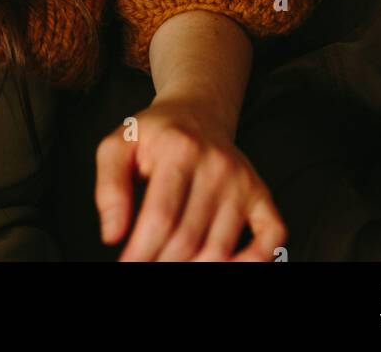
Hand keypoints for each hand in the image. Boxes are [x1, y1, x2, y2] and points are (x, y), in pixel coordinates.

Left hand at [95, 97, 285, 261]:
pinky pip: (272, 237)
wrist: (198, 110)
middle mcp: (217, 164)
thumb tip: (113, 234)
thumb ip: (108, 186)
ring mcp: (242, 180)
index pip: (160, 216)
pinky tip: (226, 266)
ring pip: (219, 248)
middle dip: (161, 263)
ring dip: (194, 268)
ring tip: (171, 265)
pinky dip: (254, 262)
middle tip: (145, 267)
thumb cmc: (155, 134)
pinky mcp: (260, 193)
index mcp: (179, 148)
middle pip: (188, 238)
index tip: (127, 265)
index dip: (140, 252)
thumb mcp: (119, 144)